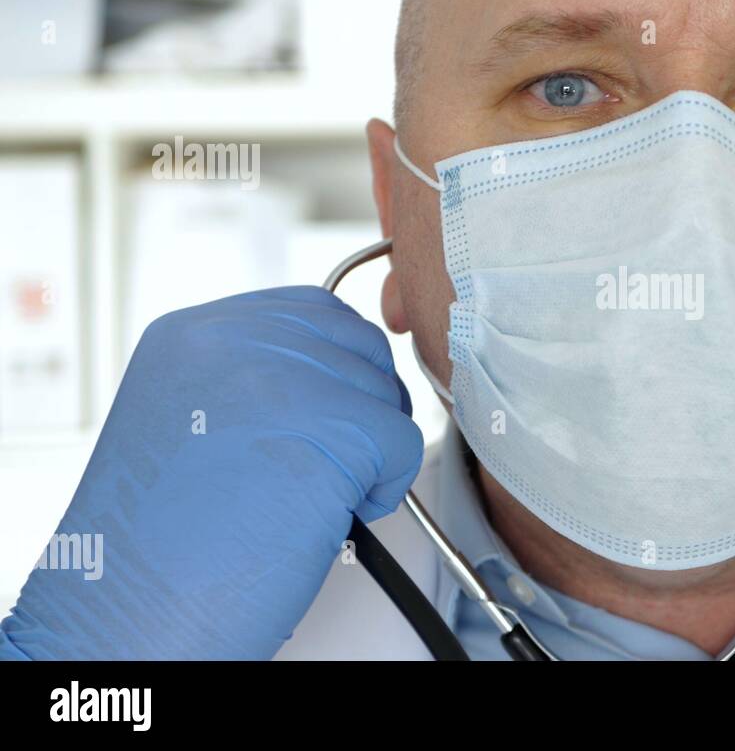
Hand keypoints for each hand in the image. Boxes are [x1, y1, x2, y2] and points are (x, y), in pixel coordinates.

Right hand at [1, 287, 422, 658]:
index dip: (337, 370)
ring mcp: (279, 377)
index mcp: (190, 335)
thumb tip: (340, 371)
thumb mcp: (191, 424)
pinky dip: (385, 488)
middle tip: (328, 465)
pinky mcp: (328, 424)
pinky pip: (403, 440)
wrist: (132, 621)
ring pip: (384, 393)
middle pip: (357, 344)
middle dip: (362, 406)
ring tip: (306, 499)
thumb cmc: (162, 549)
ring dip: (368, 453)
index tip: (325, 419)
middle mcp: (229, 340)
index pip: (310, 311)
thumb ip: (255, 380)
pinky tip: (328, 518)